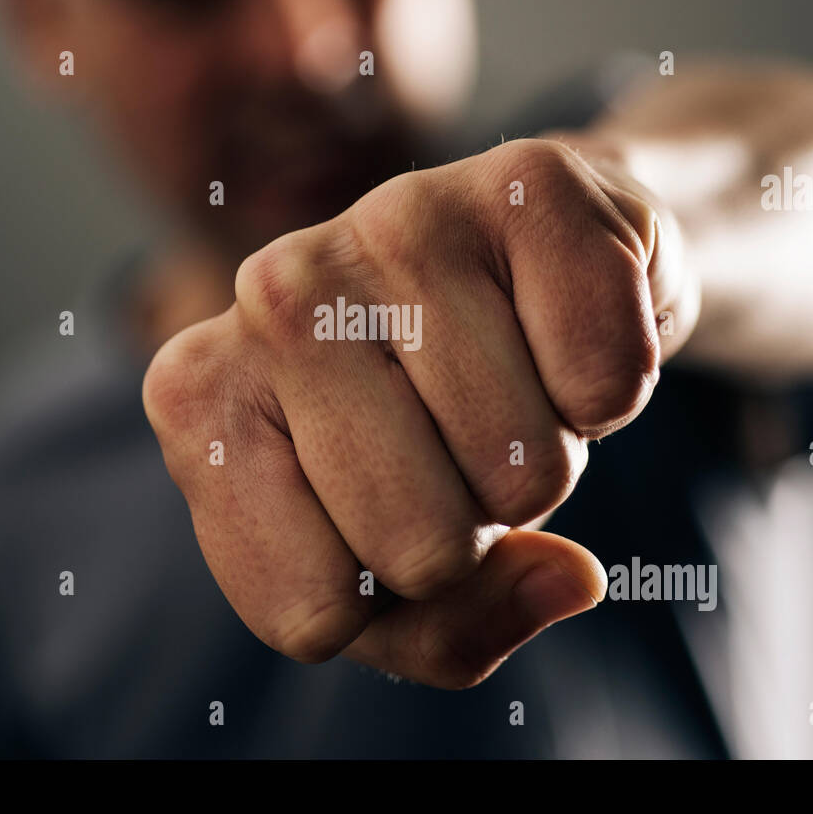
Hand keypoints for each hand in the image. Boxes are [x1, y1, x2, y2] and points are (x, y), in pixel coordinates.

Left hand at [142, 137, 699, 687]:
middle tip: (461, 442)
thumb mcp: (398, 575)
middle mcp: (268, 296)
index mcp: (198, 399)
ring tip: (509, 380)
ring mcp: (389, 221)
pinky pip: (604, 385)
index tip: (389, 512)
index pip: (312, 613)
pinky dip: (614, 387)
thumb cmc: (434, 431)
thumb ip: (453, 630)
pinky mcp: (522, 184)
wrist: (528, 272)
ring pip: (521, 474)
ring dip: (547, 457)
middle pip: (417, 549)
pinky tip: (560, 324)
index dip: (389, 599)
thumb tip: (569, 580)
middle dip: (475, 528)